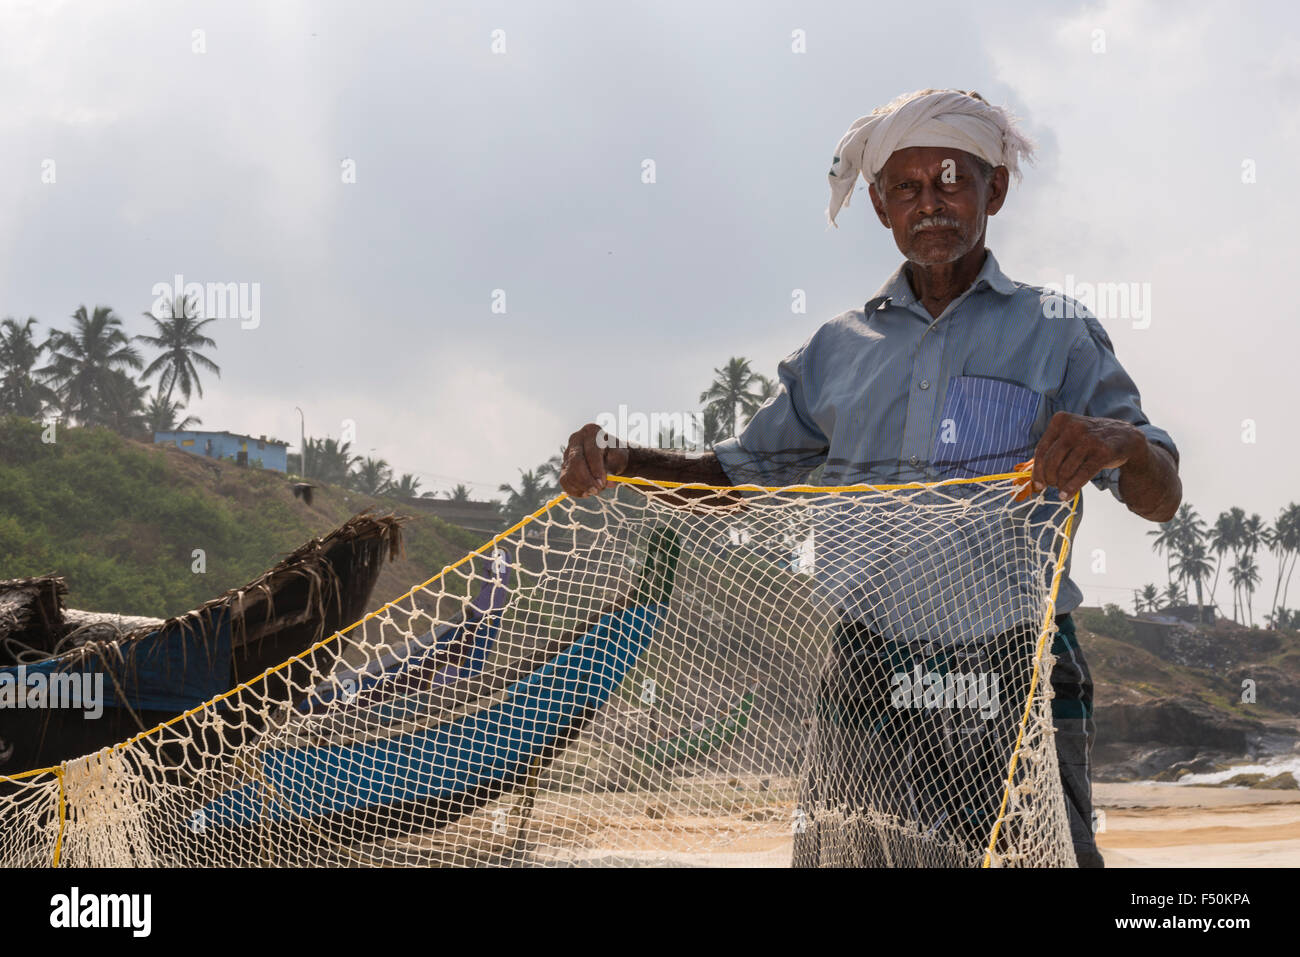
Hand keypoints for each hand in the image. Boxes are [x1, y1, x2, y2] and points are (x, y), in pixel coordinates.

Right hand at [559, 423, 629, 497]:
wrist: (609, 456)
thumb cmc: (615, 454)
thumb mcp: (620, 456)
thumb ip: (614, 467)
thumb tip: (609, 482)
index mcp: (592, 431)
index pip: (591, 452)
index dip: (596, 469)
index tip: (603, 483)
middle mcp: (576, 439)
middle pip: (576, 461)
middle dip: (586, 479)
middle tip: (597, 490)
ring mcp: (567, 453)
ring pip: (568, 473)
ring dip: (581, 487)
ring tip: (594, 492)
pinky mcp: (564, 466)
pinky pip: (564, 481)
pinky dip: (574, 490)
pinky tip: (585, 493)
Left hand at [1027, 412, 1145, 500]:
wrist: (1126, 437)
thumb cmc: (1091, 440)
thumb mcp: (1070, 435)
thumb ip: (1053, 449)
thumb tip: (1035, 477)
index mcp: (1061, 420)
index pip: (1041, 450)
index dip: (1037, 470)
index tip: (1037, 484)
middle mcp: (1074, 427)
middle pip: (1051, 461)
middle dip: (1049, 478)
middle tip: (1052, 486)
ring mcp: (1089, 439)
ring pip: (1065, 470)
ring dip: (1061, 485)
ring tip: (1061, 490)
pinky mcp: (1103, 452)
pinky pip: (1082, 474)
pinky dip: (1071, 488)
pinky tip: (1066, 496)